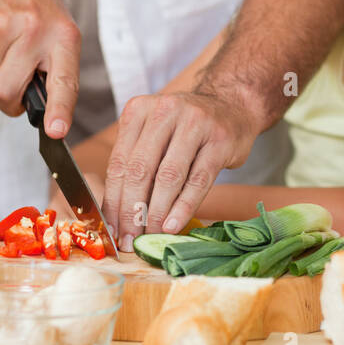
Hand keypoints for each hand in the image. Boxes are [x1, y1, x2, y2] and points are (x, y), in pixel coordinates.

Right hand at [0, 0, 80, 137]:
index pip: (64, 80)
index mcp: (65, 38)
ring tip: (6, 51)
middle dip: (8, 99)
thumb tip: (47, 117)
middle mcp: (36, 30)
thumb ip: (56, 74)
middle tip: (15, 85)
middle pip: (9, 91)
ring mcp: (4, 24)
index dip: (60, 109)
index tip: (56, 130)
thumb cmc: (38, 17)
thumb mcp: (60, 38)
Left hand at [101, 90, 260, 246]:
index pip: (119, 163)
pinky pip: (198, 180)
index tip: (112, 229)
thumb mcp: (155, 134)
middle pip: (140, 170)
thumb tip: (119, 215)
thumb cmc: (186, 128)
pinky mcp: (219, 140)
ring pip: (169, 176)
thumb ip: (137, 164)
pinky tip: (174, 225)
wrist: (231, 106)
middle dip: (132, 211)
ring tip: (151, 235)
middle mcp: (165, 111)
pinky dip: (184, 207)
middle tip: (130, 239)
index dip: (113, 201)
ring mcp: (195, 123)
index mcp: (139, 110)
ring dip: (157, 212)